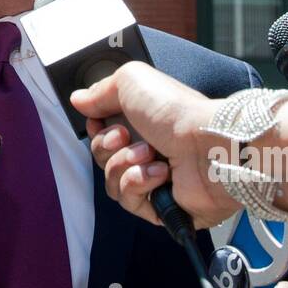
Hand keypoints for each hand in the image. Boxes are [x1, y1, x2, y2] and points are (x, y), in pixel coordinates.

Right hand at [70, 61, 238, 228]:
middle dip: (108, 146)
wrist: (208, 146)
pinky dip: (138, 184)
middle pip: (102, 157)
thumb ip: (99, 91)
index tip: (100, 121)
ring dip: (123, 165)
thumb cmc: (176, 111)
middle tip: (128, 136)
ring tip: (149, 155)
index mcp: (142, 121)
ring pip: (111, 181)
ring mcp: (154, 178)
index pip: (101, 132)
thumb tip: (79, 100)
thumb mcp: (130, 81)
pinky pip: (129, 201)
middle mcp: (148, 148)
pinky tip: (159, 174)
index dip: (96, 129)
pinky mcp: (161, 206)